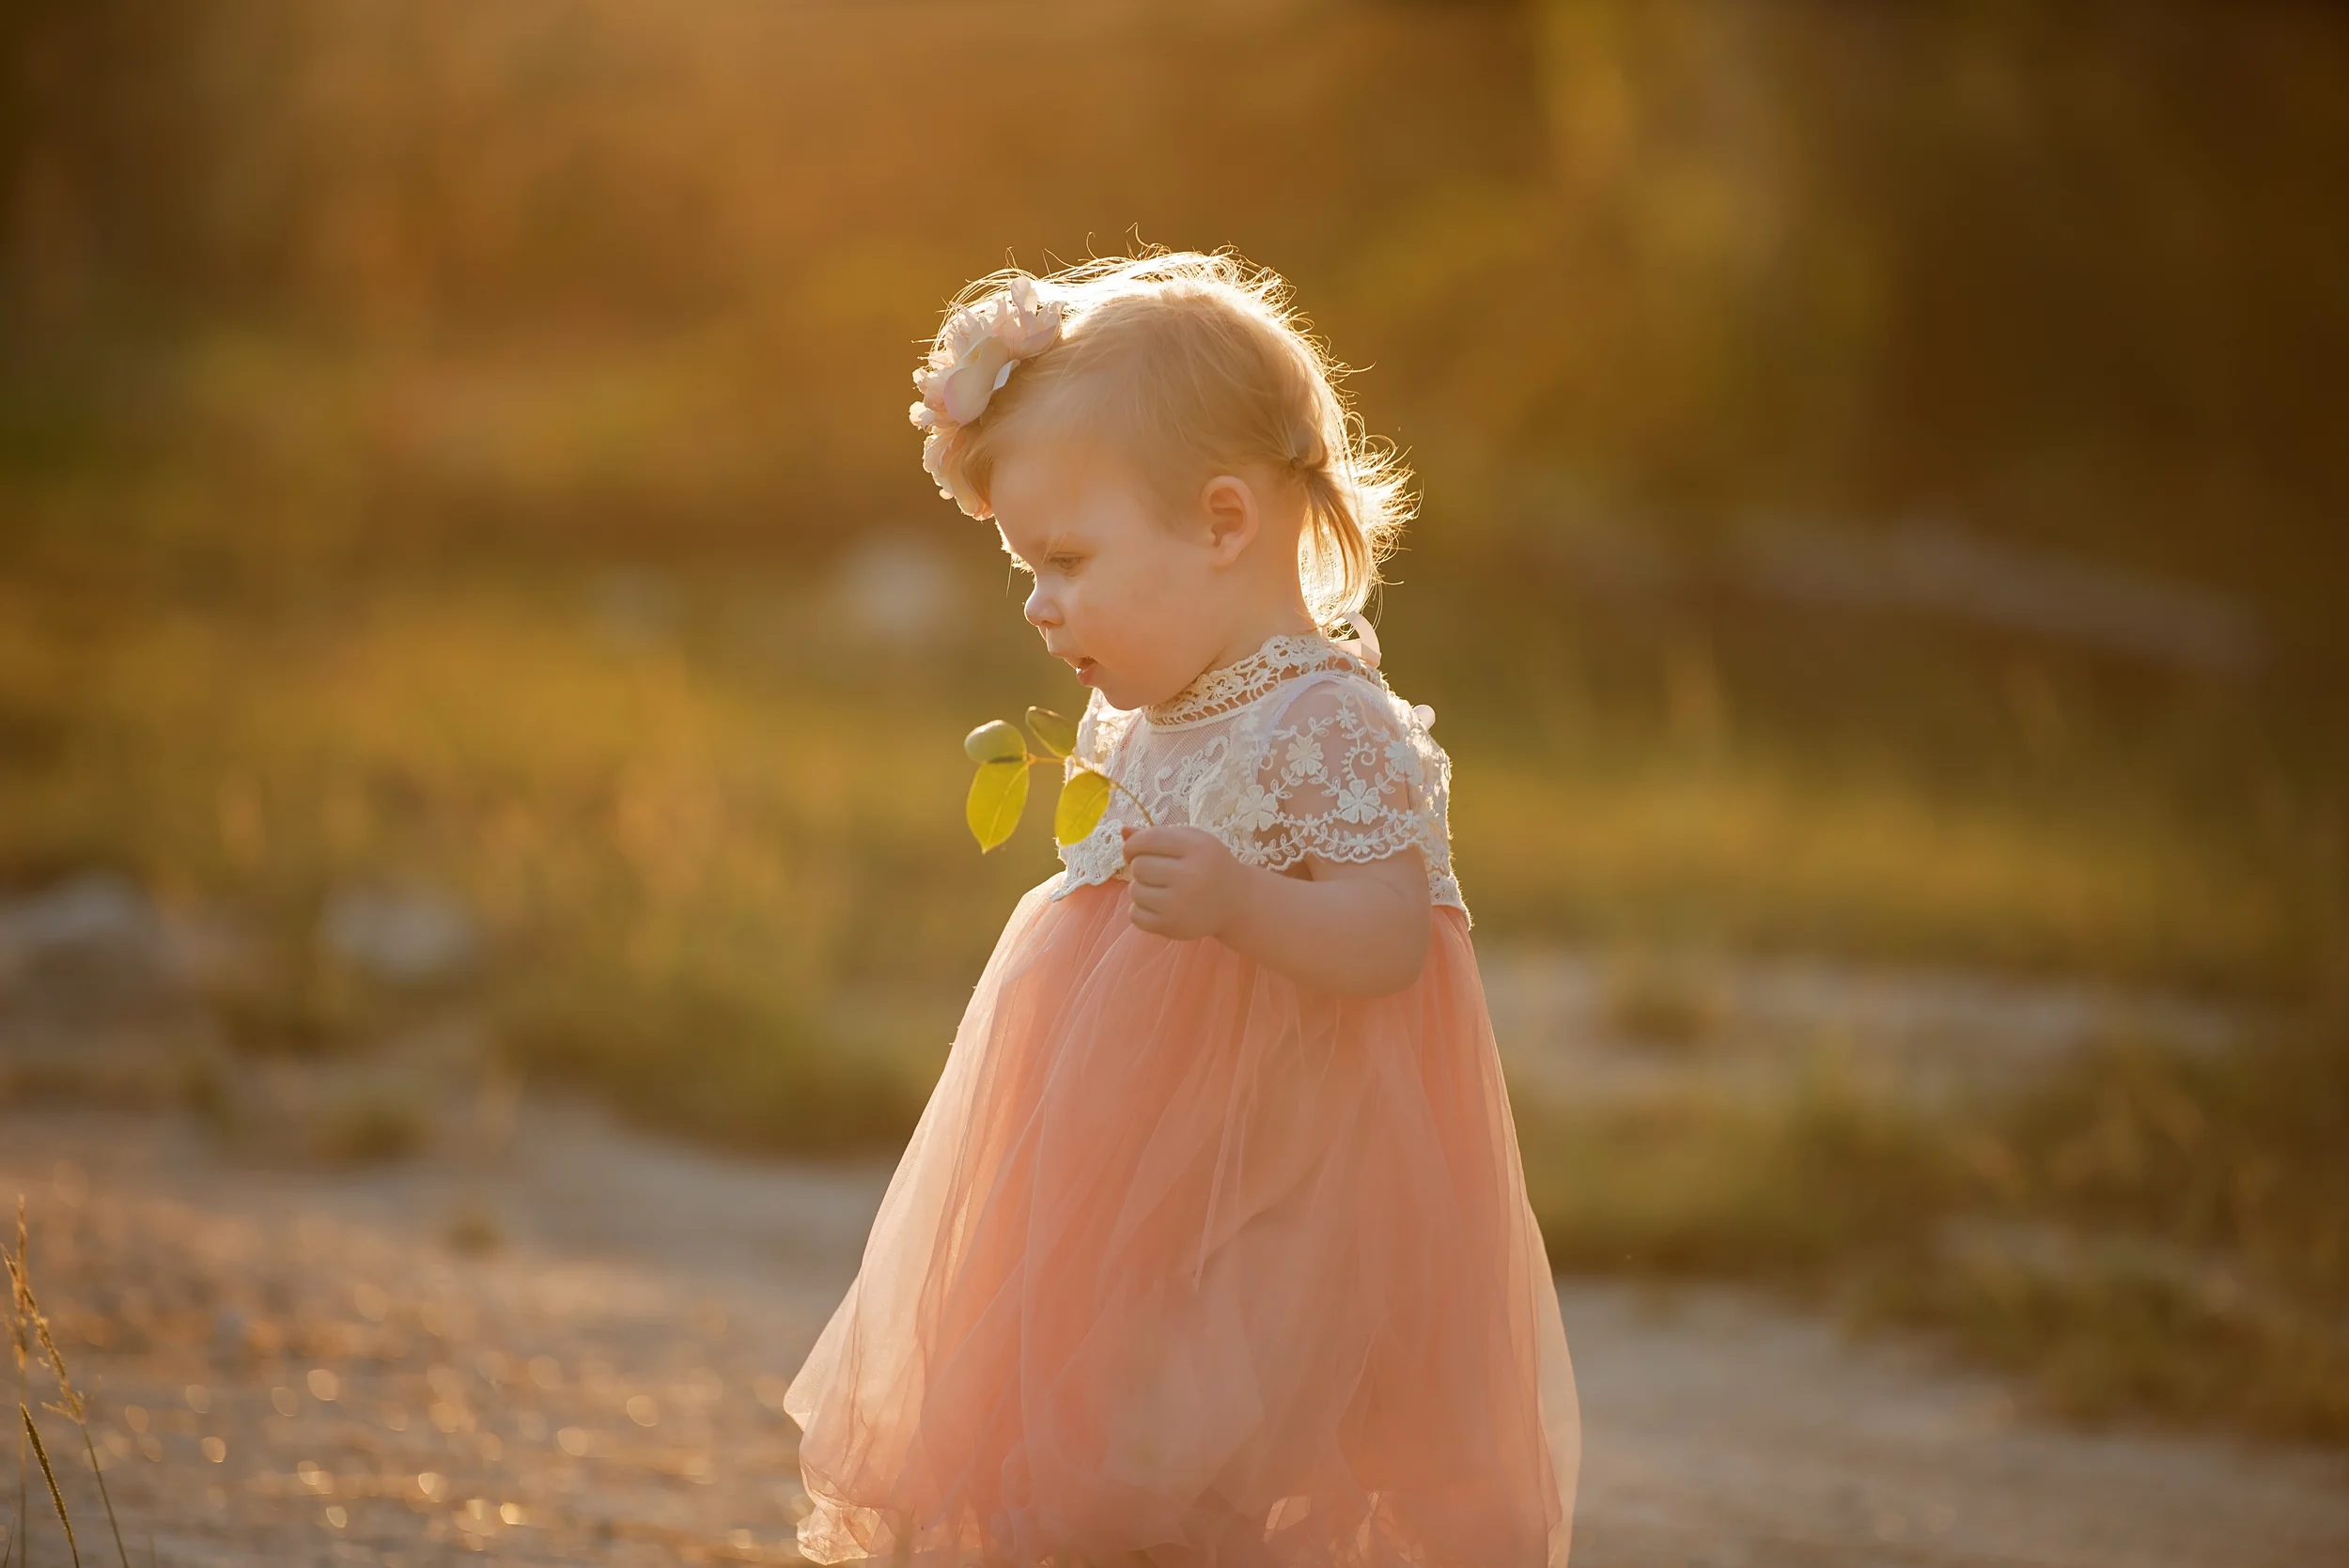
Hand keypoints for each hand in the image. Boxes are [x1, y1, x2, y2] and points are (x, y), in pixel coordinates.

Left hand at [1121, 823, 1242, 940]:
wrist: (1236, 902)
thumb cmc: (1208, 865)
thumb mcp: (1191, 841)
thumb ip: (1157, 834)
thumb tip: (1123, 831)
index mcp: (1196, 847)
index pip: (1146, 840)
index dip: (1133, 844)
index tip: (1137, 851)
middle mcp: (1190, 875)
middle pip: (1138, 866)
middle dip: (1141, 867)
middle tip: (1158, 872)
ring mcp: (1181, 904)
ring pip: (1134, 891)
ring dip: (1142, 889)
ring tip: (1162, 890)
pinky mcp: (1172, 926)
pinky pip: (1135, 915)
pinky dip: (1141, 911)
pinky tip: (1160, 906)